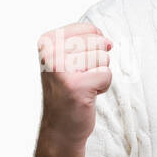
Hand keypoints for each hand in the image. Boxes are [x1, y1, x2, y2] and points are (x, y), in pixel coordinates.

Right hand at [37, 23, 112, 146]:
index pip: (90, 30)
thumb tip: (109, 41)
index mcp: (47, 41)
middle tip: (81, 78)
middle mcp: (50, 53)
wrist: (60, 126)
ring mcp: (61, 69)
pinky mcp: (76, 86)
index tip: (78, 64)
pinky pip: (107, 75)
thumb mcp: (69, 59)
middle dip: (97, 62)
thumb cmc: (69, 90)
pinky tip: (86, 95)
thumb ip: (86, 43)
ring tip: (83, 86)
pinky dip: (102, 87)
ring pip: (104, 58)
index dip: (94, 47)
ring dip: (99, 75)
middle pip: (98, 43)